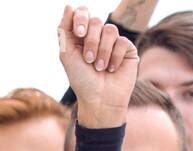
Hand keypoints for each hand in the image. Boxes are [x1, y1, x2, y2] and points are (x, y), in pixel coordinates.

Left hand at [60, 5, 138, 128]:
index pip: (82, 13)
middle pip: (96, 22)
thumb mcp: (67, 56)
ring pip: (110, 30)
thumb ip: (65, 31)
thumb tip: (68, 6)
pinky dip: (114, 57)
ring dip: (102, 51)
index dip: (80, 18)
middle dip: (90, 42)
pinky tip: (112, 69)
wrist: (99, 99)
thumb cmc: (81, 80)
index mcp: (80, 37)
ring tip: (99, 68)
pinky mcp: (127, 48)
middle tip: (88, 60)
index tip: (79, 33)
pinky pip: (122, 42)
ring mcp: (113, 42)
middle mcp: (97, 36)